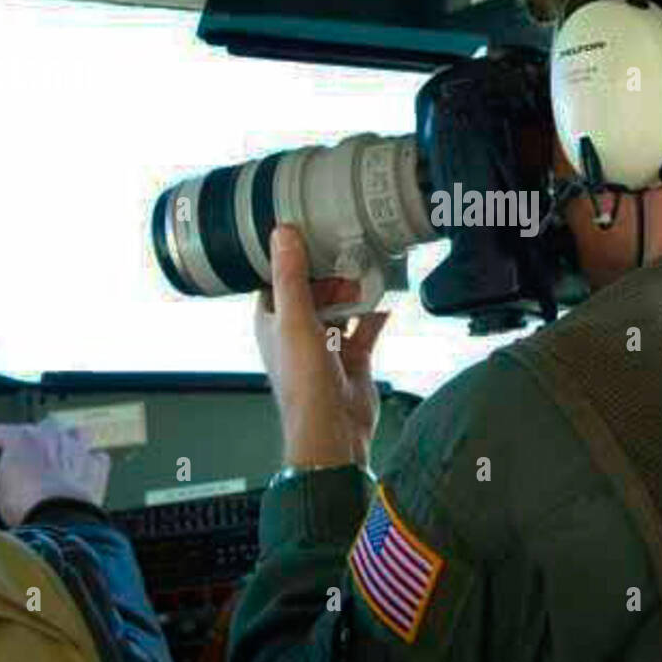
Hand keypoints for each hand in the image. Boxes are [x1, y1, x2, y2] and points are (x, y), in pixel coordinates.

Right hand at [0, 421, 110, 526]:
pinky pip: (95, 456)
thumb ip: (2, 476)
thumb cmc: (27, 506)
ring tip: (59, 453)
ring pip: (73, 433)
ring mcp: (77, 448)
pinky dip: (89, 462)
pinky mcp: (95, 465)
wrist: (60, 519)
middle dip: (31, 439)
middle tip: (25, 455)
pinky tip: (82, 471)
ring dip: (65, 441)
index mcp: (22, 439)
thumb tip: (5, 481)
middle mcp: (52, 437)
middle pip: (39, 427)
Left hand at [254, 225, 389, 469]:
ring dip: (355, 291)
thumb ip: (291, 277)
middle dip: (332, 272)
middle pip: (315, 290)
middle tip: (349, 249)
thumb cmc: (304, 382)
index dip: (292, 258)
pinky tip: (388, 297)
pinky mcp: (353, 357)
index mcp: (272, 321)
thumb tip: (282, 234)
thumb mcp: (295, 319)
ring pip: (342, 307)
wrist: (334, 427)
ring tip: (369, 269)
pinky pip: (366, 327)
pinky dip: (376, 313)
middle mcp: (297, 331)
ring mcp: (327, 344)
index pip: (278, 280)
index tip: (309, 233)